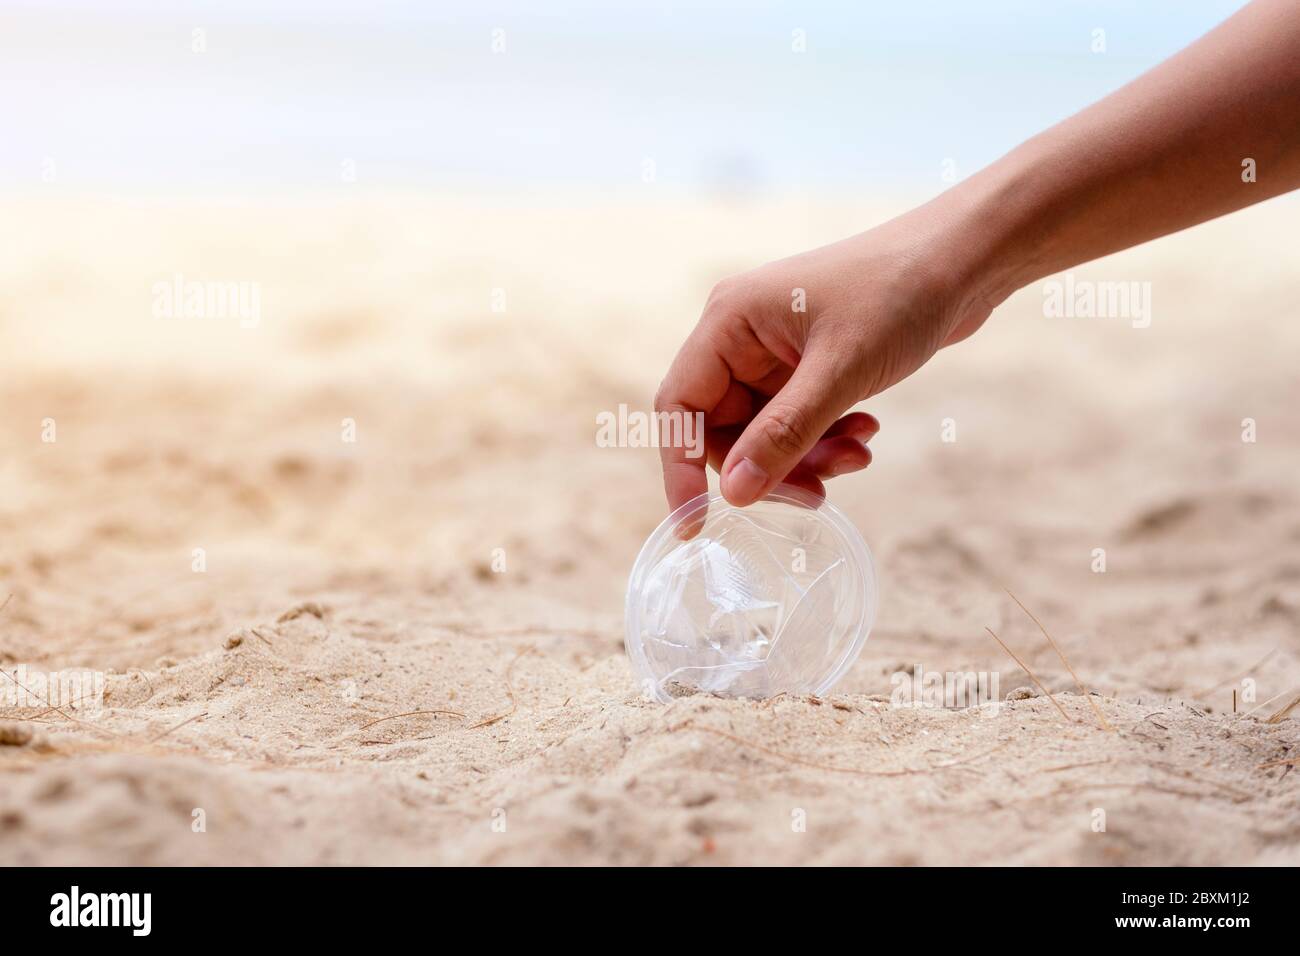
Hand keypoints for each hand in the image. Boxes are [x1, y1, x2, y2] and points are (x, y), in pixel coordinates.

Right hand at [655, 208, 993, 513]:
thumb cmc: (899, 294)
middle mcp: (741, 335)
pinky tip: (865, 433)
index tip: (696, 525)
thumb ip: (783, 435)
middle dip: (769, 466)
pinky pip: (796, 422)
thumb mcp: (840, 372)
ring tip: (859, 455)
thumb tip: (734, 493)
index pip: (680, 406)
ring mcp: (774, 351)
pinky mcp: (806, 364)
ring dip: (806, 457)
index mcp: (729, 321)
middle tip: (819, 492)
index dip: (682, 468)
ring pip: (763, 433)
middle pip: (723, 428)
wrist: (963, 259)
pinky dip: (825, 439)